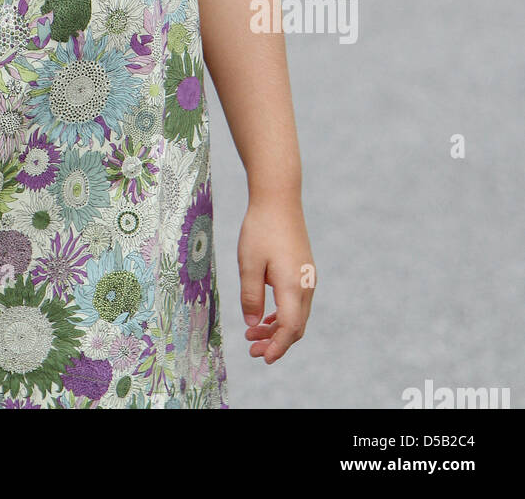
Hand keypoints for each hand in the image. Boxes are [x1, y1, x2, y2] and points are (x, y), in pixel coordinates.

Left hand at [237, 191, 314, 363]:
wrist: (279, 198)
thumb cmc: (261, 228)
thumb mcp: (249, 263)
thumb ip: (251, 296)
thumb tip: (253, 325)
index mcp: (293, 286)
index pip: (290, 328)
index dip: (277, 347)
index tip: (262, 358)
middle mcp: (306, 285)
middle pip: (296, 326)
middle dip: (276, 342)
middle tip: (252, 350)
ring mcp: (307, 277)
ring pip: (297, 315)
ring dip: (278, 328)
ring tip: (253, 334)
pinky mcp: (304, 270)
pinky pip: (297, 302)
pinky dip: (283, 314)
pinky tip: (266, 316)